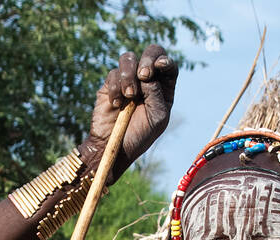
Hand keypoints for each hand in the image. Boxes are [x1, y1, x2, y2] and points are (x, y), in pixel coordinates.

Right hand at [80, 44, 177, 183]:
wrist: (113, 147)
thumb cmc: (139, 135)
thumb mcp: (157, 117)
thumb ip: (156, 94)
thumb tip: (146, 74)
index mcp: (163, 88)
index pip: (168, 65)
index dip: (164, 60)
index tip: (159, 67)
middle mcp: (147, 80)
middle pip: (151, 52)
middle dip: (147, 59)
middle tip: (143, 74)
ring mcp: (128, 80)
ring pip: (129, 58)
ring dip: (129, 74)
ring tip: (129, 95)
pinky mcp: (110, 85)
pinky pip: (113, 74)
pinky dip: (116, 88)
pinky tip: (117, 104)